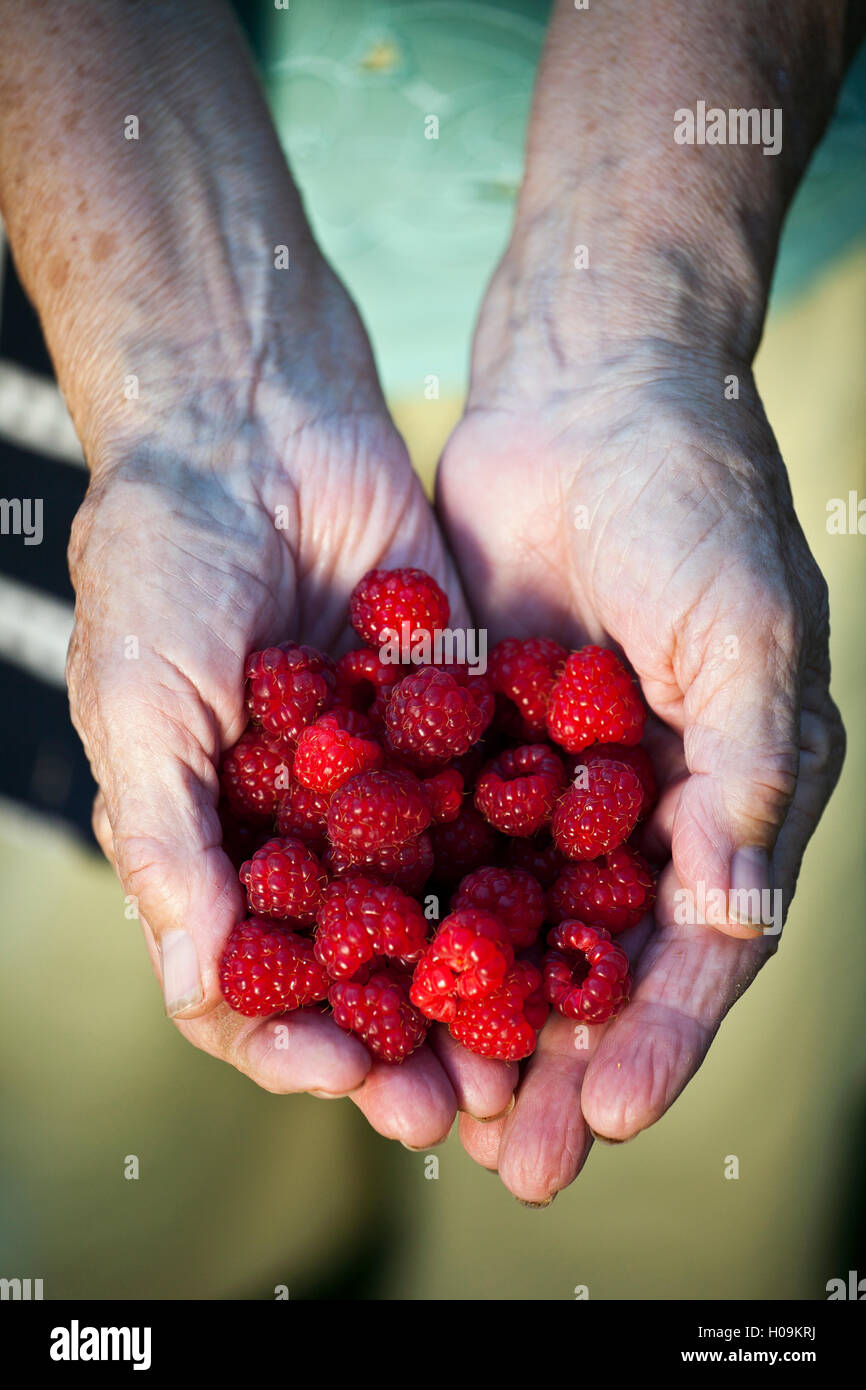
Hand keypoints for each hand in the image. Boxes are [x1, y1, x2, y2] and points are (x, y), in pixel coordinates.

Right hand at [69, 390, 515, 1146]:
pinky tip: (567, 918)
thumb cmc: (160, 559)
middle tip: (450, 1102)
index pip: (245, 973)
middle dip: (397, 1036)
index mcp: (210, 832)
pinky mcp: (450, 719)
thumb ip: (166, 841)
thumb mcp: (140, 705)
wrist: (251, 418)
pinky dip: (520, 869)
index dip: (288, 1036)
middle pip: (353, 962)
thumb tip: (195, 984)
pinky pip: (489, 807)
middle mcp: (299, 820)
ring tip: (518, 1046)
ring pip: (433, 905)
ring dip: (471, 981)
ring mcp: (379, 774)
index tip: (343, 1073)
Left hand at [437, 350, 843, 1199]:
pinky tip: (378, 980)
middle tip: (518, 1163)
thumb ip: (744, 779)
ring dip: (483, 1014)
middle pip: (606, 958)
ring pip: (517, 921)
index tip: (617, 1115)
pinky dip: (420, 915)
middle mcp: (646, 800)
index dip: (665, 1033)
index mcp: (732, 789)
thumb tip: (737, 923)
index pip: (705, 942)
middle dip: (566, 1058)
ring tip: (439, 1105)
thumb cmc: (694, 503)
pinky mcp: (475, 738)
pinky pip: (445, 844)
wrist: (591, 390)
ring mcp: (555, 775)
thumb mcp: (743, 637)